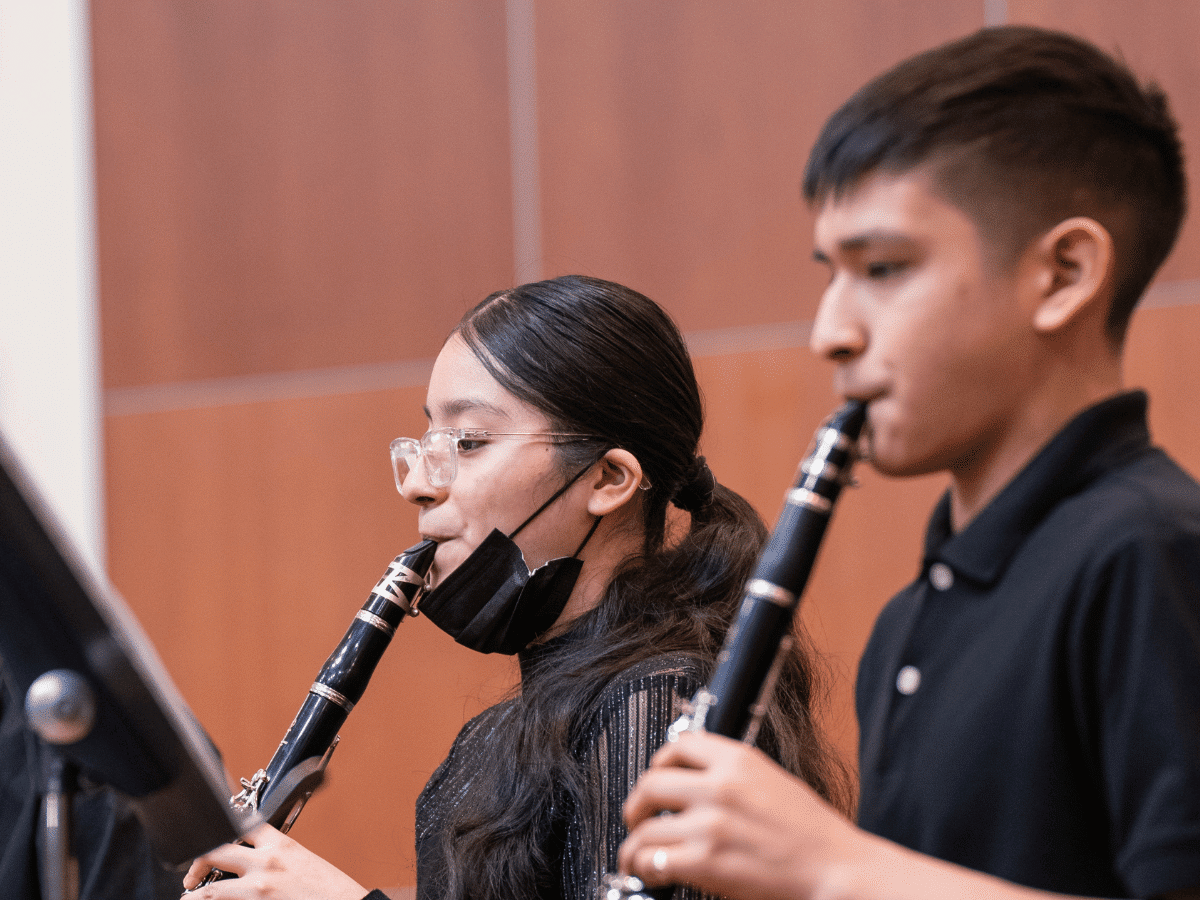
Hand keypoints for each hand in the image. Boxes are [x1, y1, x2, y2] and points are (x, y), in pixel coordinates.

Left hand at [181, 824, 367, 899]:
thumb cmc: (330, 891)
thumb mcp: (305, 864)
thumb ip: (278, 859)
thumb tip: (255, 864)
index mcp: (281, 844)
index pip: (243, 824)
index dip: (222, 827)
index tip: (211, 837)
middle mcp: (266, 862)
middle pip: (217, 851)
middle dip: (198, 862)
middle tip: (191, 878)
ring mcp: (259, 887)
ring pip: (211, 889)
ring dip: (195, 895)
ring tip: (189, 898)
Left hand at [619, 731, 859, 899]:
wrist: (837, 868)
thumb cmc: (813, 833)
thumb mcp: (774, 781)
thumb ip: (735, 775)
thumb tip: (701, 780)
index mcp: (739, 761)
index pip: (679, 745)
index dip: (658, 762)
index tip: (655, 776)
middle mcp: (719, 787)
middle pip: (650, 784)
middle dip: (635, 805)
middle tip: (636, 818)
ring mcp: (710, 824)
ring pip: (645, 829)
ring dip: (634, 845)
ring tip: (636, 856)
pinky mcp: (706, 861)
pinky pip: (654, 860)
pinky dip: (644, 868)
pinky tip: (651, 873)